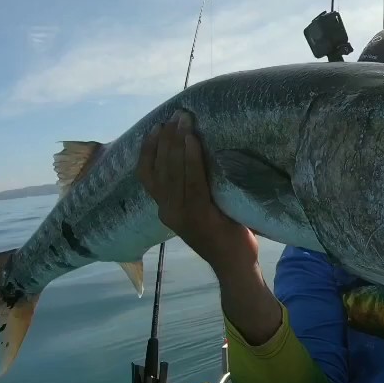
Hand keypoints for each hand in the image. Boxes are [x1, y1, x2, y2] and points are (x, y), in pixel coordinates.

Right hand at [137, 110, 257, 274]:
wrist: (235, 266)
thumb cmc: (225, 235)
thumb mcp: (203, 210)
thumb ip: (194, 190)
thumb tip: (199, 155)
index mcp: (166, 210)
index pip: (148, 175)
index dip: (149, 150)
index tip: (156, 127)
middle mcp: (167, 211)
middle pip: (158, 168)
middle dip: (165, 138)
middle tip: (175, 116)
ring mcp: (181, 214)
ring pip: (172, 171)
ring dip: (176, 142)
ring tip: (183, 121)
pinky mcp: (199, 215)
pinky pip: (192, 181)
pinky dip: (191, 158)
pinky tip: (193, 141)